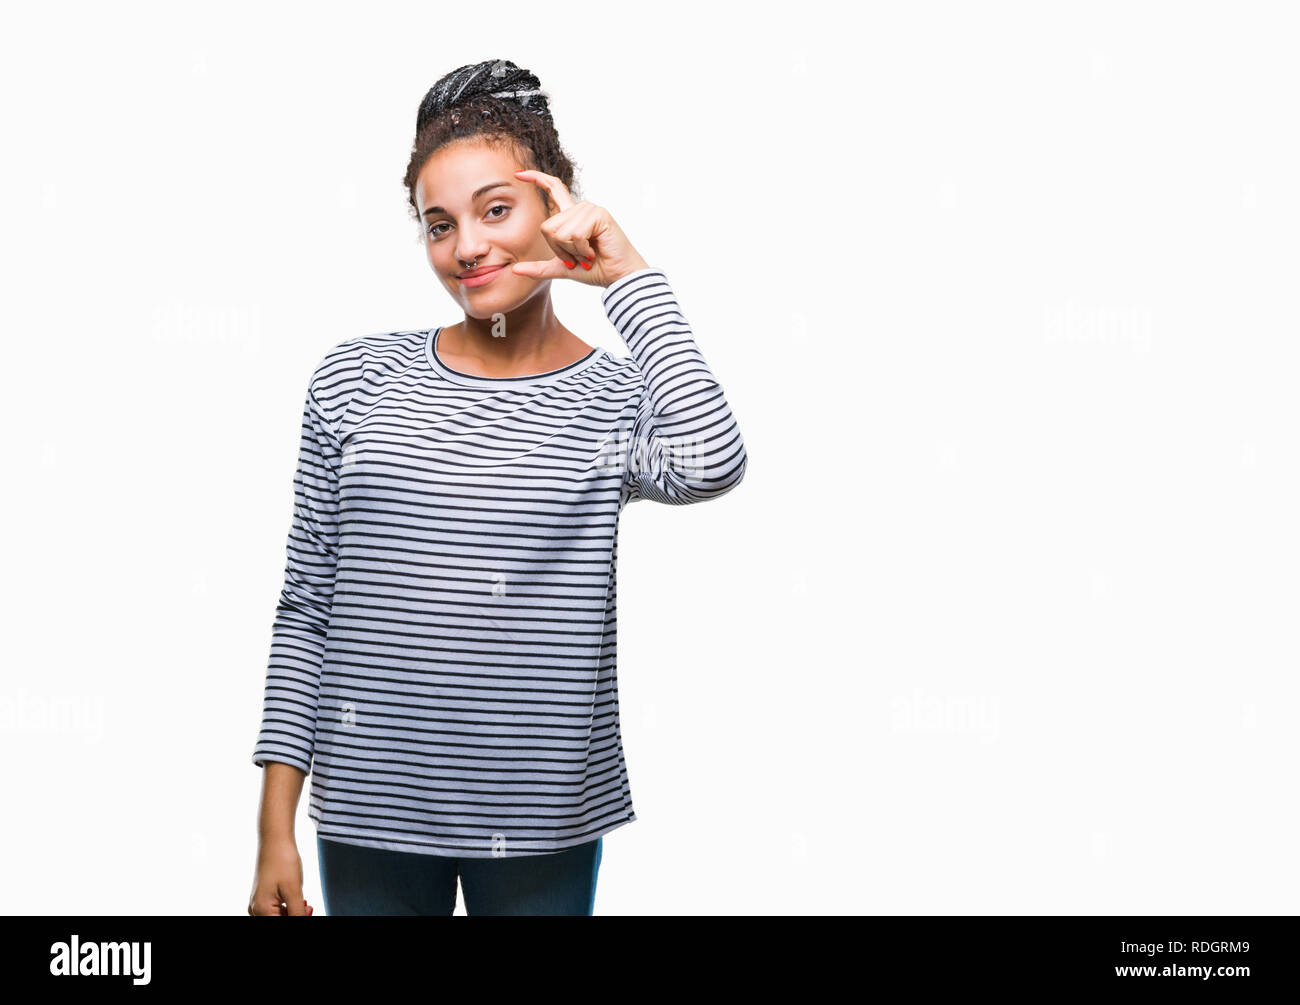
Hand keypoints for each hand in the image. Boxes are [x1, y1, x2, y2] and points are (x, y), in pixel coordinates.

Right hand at [248, 834, 313, 915]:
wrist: (275, 839)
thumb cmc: (283, 861)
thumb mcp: (294, 891)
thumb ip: (298, 913)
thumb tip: (305, 921)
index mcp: (261, 910)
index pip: (282, 924)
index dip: (299, 918)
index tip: (309, 910)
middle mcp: (256, 909)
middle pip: (280, 919)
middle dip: (296, 915)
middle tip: (310, 907)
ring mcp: (258, 902)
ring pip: (278, 916)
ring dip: (293, 912)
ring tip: (306, 903)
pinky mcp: (263, 896)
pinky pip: (276, 909)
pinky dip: (289, 907)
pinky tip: (298, 899)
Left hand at [511, 170, 649, 287]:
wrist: (618, 277)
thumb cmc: (596, 270)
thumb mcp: (562, 268)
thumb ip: (540, 268)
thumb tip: (515, 270)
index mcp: (571, 216)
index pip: (553, 189)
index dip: (536, 179)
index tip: (517, 174)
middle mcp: (580, 209)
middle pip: (548, 227)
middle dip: (560, 249)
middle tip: (580, 257)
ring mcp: (589, 210)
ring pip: (560, 232)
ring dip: (573, 251)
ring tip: (589, 254)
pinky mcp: (599, 215)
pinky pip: (575, 234)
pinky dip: (582, 249)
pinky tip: (595, 251)